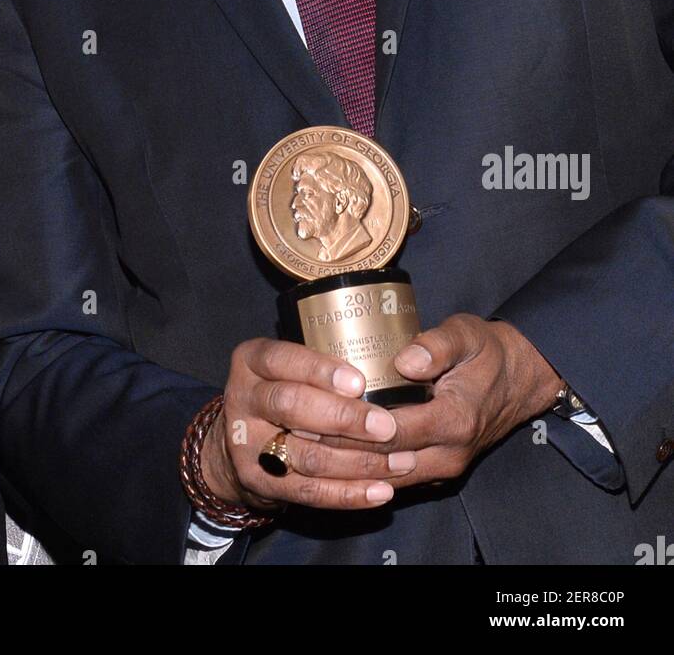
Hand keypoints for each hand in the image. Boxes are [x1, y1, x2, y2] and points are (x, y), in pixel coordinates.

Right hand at [199, 337, 418, 511]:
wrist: (238, 438)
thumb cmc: (283, 389)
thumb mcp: (288, 366)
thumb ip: (323, 367)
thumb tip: (390, 372)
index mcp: (251, 360)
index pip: (283, 360)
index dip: (321, 371)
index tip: (359, 383)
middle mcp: (243, 399)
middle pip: (291, 406)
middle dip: (344, 418)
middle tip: (387, 427)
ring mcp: (247, 444)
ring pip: (306, 456)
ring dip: (359, 462)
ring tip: (399, 462)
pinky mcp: (259, 481)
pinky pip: (308, 492)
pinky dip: (348, 494)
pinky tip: (380, 491)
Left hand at [317, 314, 563, 488]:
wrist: (521, 380)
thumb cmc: (487, 352)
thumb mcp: (466, 335)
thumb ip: (436, 345)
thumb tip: (404, 360)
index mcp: (453, 421)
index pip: (390, 432)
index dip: (349, 426)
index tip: (311, 413)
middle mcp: (447, 455)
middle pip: (381, 463)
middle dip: (337, 452)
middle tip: (294, 433)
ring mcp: (443, 469)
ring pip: (385, 479)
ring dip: (346, 467)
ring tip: (304, 447)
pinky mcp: (436, 472)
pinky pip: (394, 480)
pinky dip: (363, 472)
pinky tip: (331, 459)